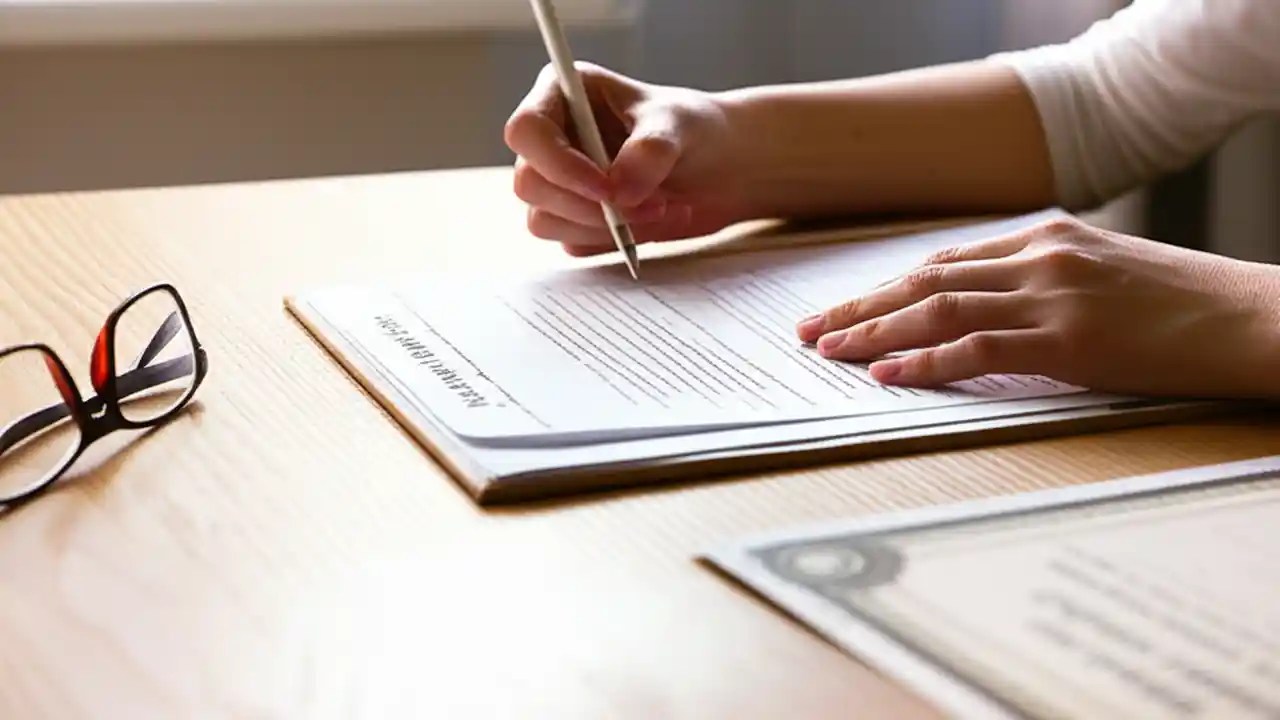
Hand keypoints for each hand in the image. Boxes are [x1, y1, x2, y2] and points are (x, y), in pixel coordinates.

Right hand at [504, 62, 749, 255]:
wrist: (723, 167)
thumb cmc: (696, 128)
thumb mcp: (681, 126)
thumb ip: (650, 151)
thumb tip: (617, 191)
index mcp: (564, 94)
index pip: (527, 131)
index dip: (558, 164)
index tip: (607, 188)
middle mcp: (552, 138)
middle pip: (529, 184)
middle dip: (589, 205)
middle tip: (651, 204)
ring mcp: (559, 182)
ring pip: (544, 220)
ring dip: (604, 227)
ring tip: (662, 210)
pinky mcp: (574, 219)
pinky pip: (571, 243)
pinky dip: (614, 242)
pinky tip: (653, 221)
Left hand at [795, 216, 1279, 398]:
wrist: (1249, 316)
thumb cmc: (1181, 304)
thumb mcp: (1102, 272)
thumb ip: (1040, 280)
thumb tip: (982, 307)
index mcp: (1043, 239)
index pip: (942, 264)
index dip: (886, 288)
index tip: (847, 307)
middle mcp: (1038, 258)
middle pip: (924, 282)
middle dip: (860, 308)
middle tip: (810, 331)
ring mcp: (1051, 295)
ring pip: (937, 310)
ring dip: (874, 332)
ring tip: (828, 351)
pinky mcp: (1068, 338)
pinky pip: (976, 349)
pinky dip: (925, 362)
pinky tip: (887, 374)